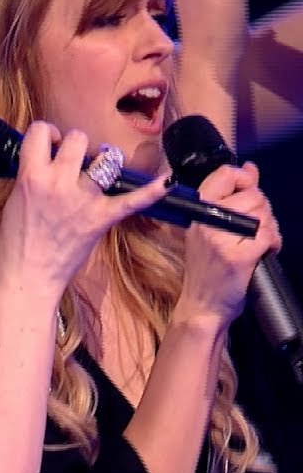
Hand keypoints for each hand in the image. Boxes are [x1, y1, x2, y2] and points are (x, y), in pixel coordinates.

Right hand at [0, 122, 169, 289]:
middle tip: (72, 159)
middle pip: (77, 138)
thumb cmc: (16, 241)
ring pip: (105, 158)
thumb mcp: (15, 199)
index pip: (40, 131)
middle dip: (75, 144)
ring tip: (99, 169)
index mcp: (30, 176)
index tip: (49, 144)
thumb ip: (31, 175)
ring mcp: (83, 200)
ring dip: (104, 160)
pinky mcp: (101, 218)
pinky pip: (133, 200)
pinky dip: (152, 190)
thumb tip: (47, 160)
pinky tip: (167, 180)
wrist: (27, 275)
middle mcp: (58, 183)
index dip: (47, 134)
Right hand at [176, 162, 281, 330]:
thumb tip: (249, 167)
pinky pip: (268, 236)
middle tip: (255, 229)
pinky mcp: (237, 257)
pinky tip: (266, 251)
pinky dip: (274, 243)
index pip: (223, 175)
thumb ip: (231, 196)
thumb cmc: (207, 268)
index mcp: (198, 212)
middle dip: (263, 211)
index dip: (245, 178)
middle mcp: (206, 222)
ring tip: (260, 242)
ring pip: (263, 215)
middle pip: (253, 196)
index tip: (249, 190)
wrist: (202, 305)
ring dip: (270, 228)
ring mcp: (220, 239)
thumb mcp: (210, 228)